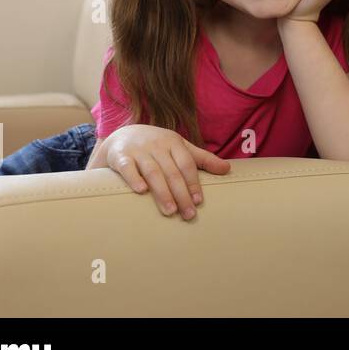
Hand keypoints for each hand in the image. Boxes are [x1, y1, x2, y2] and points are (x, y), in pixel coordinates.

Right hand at [91, 124, 230, 220]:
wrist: (123, 134)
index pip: (187, 165)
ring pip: (153, 172)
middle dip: (181, 194)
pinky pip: (127, 168)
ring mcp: (139, 150)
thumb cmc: (158, 145)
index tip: (199, 202)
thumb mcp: (180, 147)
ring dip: (162, 192)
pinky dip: (134, 178)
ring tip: (170, 211)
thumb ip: (202, 159)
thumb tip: (228, 169)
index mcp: (174, 143)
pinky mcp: (120, 156)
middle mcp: (158, 145)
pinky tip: (141, 192)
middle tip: (188, 214)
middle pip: (172, 172)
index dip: (194, 183)